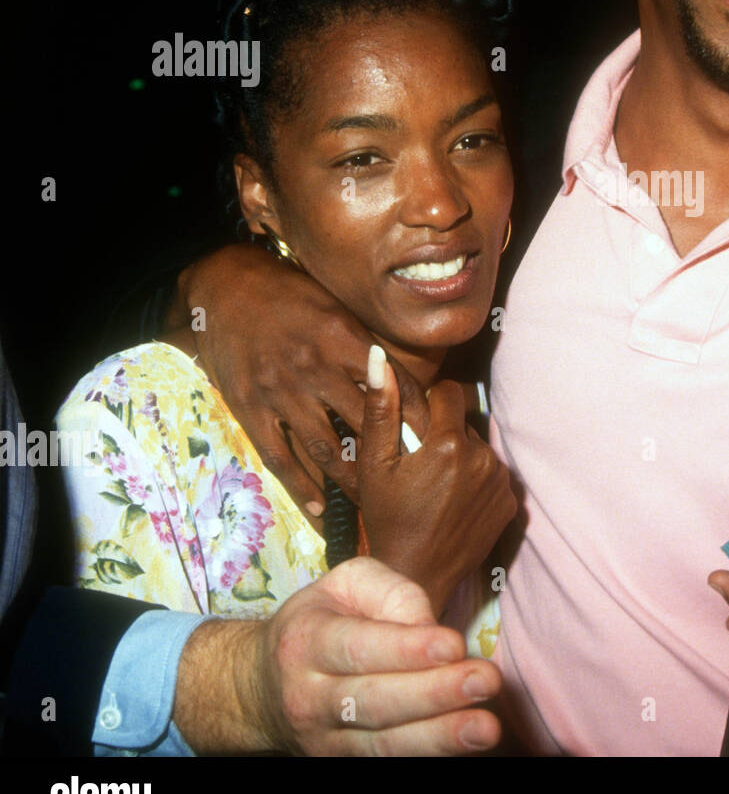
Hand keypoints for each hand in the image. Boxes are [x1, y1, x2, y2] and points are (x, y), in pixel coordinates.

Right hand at [178, 557, 501, 754]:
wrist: (263, 686)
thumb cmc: (322, 620)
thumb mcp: (346, 583)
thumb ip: (392, 591)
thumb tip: (430, 626)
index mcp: (306, 641)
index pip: (358, 648)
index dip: (407, 650)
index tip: (454, 644)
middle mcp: (309, 697)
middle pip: (374, 701)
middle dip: (434, 693)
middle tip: (485, 681)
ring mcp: (323, 740)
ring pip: (382, 745)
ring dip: (438, 738)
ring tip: (484, 728)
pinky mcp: (341, 764)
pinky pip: (384, 765)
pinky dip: (425, 758)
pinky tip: (462, 748)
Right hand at [182, 244, 430, 512]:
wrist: (226, 286)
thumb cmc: (288, 293)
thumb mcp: (334, 306)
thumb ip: (363, 343)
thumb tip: (399, 378)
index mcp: (342, 338)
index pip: (393, 383)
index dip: (417, 413)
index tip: (437, 437)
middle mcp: (315, 367)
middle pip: (365, 422)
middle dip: (393, 455)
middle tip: (416, 481)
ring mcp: (280, 391)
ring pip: (326, 448)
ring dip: (352, 479)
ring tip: (373, 504)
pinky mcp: (249, 409)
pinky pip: (280, 456)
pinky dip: (301, 486)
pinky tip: (320, 508)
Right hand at [357, 346, 516, 617]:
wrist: (415, 576)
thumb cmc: (386, 520)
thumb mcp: (373, 466)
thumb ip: (380, 409)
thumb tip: (379, 359)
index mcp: (450, 444)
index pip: (450, 392)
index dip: (429, 403)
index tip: (414, 427)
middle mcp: (483, 458)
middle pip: (464, 422)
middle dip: (443, 434)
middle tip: (419, 465)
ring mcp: (501, 482)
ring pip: (479, 448)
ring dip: (461, 457)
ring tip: (435, 486)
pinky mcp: (510, 503)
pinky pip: (493, 474)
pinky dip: (476, 480)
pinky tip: (453, 501)